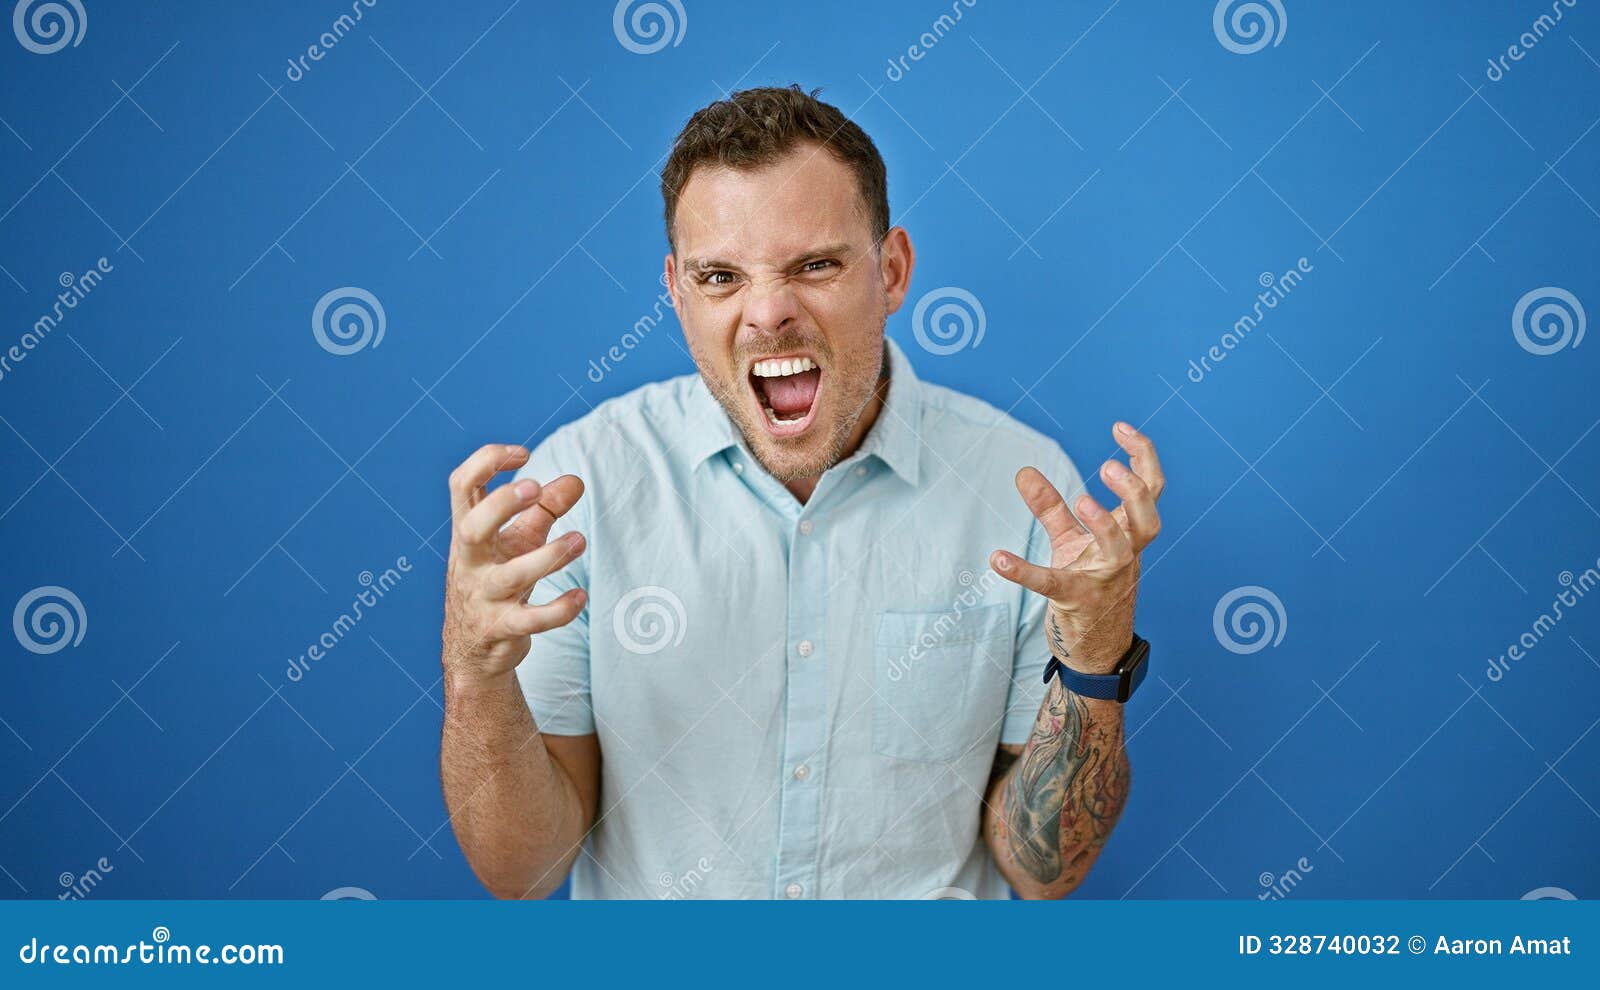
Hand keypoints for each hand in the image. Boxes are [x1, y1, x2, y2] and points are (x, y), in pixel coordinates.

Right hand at [442, 443, 587, 687]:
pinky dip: (559, 610)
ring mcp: (484, 597)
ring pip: (510, 576)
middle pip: (472, 527)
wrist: (473, 648)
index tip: (523, 454)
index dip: (486, 461)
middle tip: (535, 487)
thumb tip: (576, 481)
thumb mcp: (517, 541)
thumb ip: (544, 509)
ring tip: (579, 539)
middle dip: (502, 504)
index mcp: (469, 532)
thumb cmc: (497, 580)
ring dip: (548, 557)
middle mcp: (470, 562)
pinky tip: (580, 596)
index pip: (461, 486)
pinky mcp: (502, 628)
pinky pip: (531, 620)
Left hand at [990, 423, 1164, 674]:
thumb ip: (1050, 506)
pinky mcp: (1075, 602)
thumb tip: (1023, 471)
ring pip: (1119, 551)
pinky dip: (1023, 571)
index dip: (1142, 457)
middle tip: (1109, 466)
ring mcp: (1104, 580)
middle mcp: (1125, 556)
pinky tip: (997, 559)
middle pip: (1148, 520)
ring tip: (1082, 499)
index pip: (1151, 490)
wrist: (1097, 648)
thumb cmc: (1090, 585)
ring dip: (1104, 523)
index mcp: (1129, 535)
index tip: (1120, 429)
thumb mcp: (1071, 541)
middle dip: (1135, 491)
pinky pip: (1051, 585)